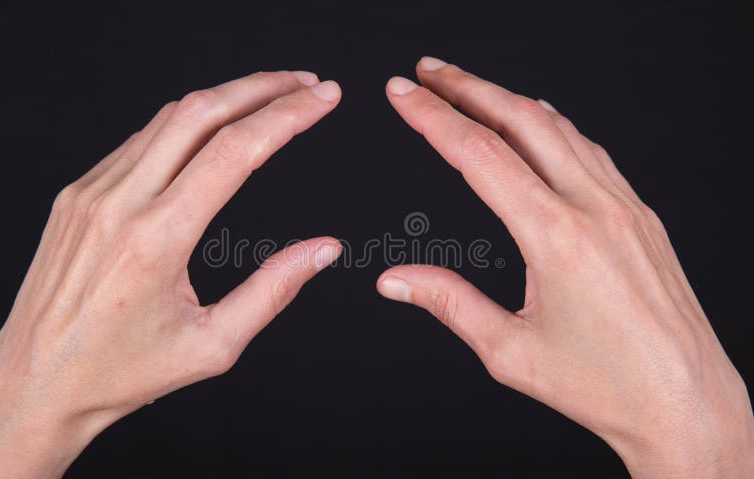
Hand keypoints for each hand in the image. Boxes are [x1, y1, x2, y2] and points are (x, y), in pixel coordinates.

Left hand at [0, 71, 341, 477]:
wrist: (36, 383)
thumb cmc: (122, 373)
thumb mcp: (213, 346)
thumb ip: (273, 291)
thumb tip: (323, 249)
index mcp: (156, 239)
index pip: (235, 151)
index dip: (288, 116)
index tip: (323, 99)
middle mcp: (119, 203)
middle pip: (201, 113)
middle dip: (262, 88)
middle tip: (305, 83)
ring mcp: (91, 192)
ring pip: (168, 118)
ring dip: (225, 98)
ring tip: (269, 96)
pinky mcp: (77, 194)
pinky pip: (139, 142)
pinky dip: (186, 124)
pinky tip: (213, 128)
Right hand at [378, 57, 753, 477]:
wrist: (685, 404)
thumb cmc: (605, 387)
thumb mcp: (510, 351)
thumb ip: (448, 304)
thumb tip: (395, 280)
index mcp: (557, 238)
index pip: (480, 155)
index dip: (434, 117)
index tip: (404, 93)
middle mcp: (595, 209)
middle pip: (521, 120)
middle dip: (468, 87)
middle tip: (429, 72)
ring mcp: (625, 207)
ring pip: (560, 128)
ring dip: (509, 100)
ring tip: (471, 90)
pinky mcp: (641, 216)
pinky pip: (591, 151)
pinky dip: (553, 126)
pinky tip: (537, 124)